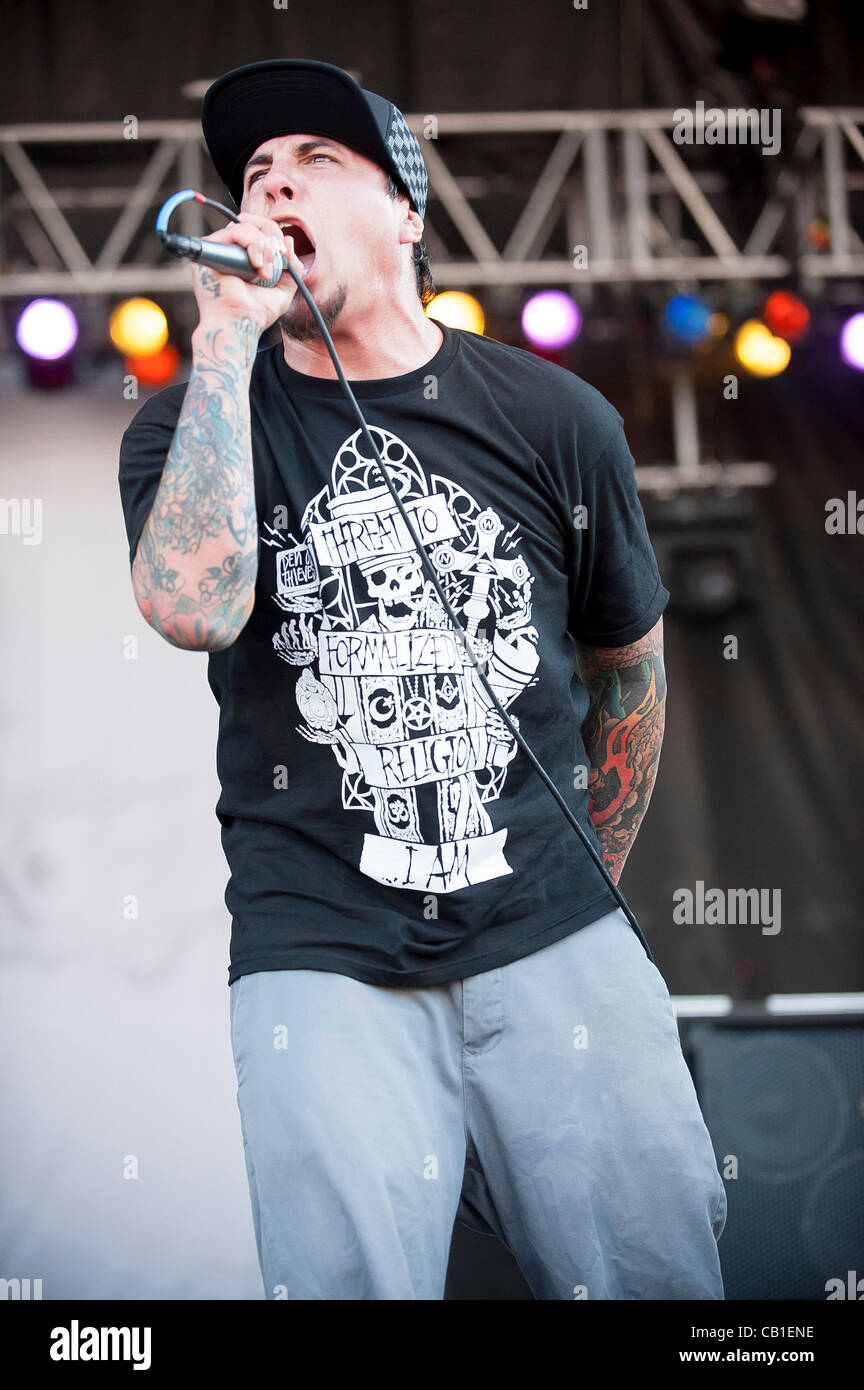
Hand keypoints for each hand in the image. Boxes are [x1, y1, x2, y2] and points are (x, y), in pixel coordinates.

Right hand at [191, 213, 305, 337]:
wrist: (239, 326)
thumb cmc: (255, 314)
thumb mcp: (283, 290)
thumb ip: (291, 267)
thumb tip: (289, 241)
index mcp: (244, 257)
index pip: (260, 231)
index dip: (275, 237)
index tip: (285, 256)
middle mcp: (230, 251)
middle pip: (253, 222)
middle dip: (272, 235)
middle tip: (279, 257)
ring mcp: (219, 249)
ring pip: (245, 225)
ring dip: (264, 245)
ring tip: (265, 271)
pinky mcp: (210, 249)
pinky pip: (235, 231)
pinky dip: (252, 243)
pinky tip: (256, 265)